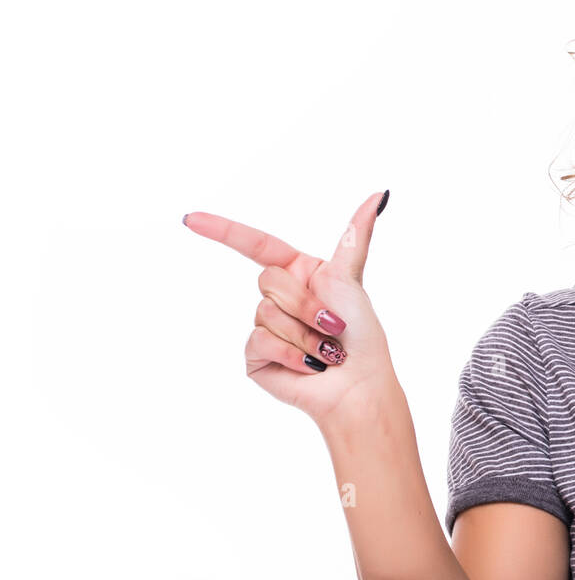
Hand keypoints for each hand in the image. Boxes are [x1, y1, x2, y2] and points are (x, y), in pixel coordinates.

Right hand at [183, 191, 395, 427]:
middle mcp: (279, 298)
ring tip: (325, 350)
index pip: (254, 245)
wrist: (358, 385)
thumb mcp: (351, 276)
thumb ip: (355, 235)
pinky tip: (309, 365)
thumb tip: (380, 195)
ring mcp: (264, 327)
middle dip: (304, 304)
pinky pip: (259, 340)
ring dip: (303, 333)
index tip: (189, 219)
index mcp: (298, 273)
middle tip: (331, 324)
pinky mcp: (256, 356)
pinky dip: (289, 353)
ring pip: (265, 313)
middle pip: (268, 281)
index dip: (222, 230)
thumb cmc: (361, 334)